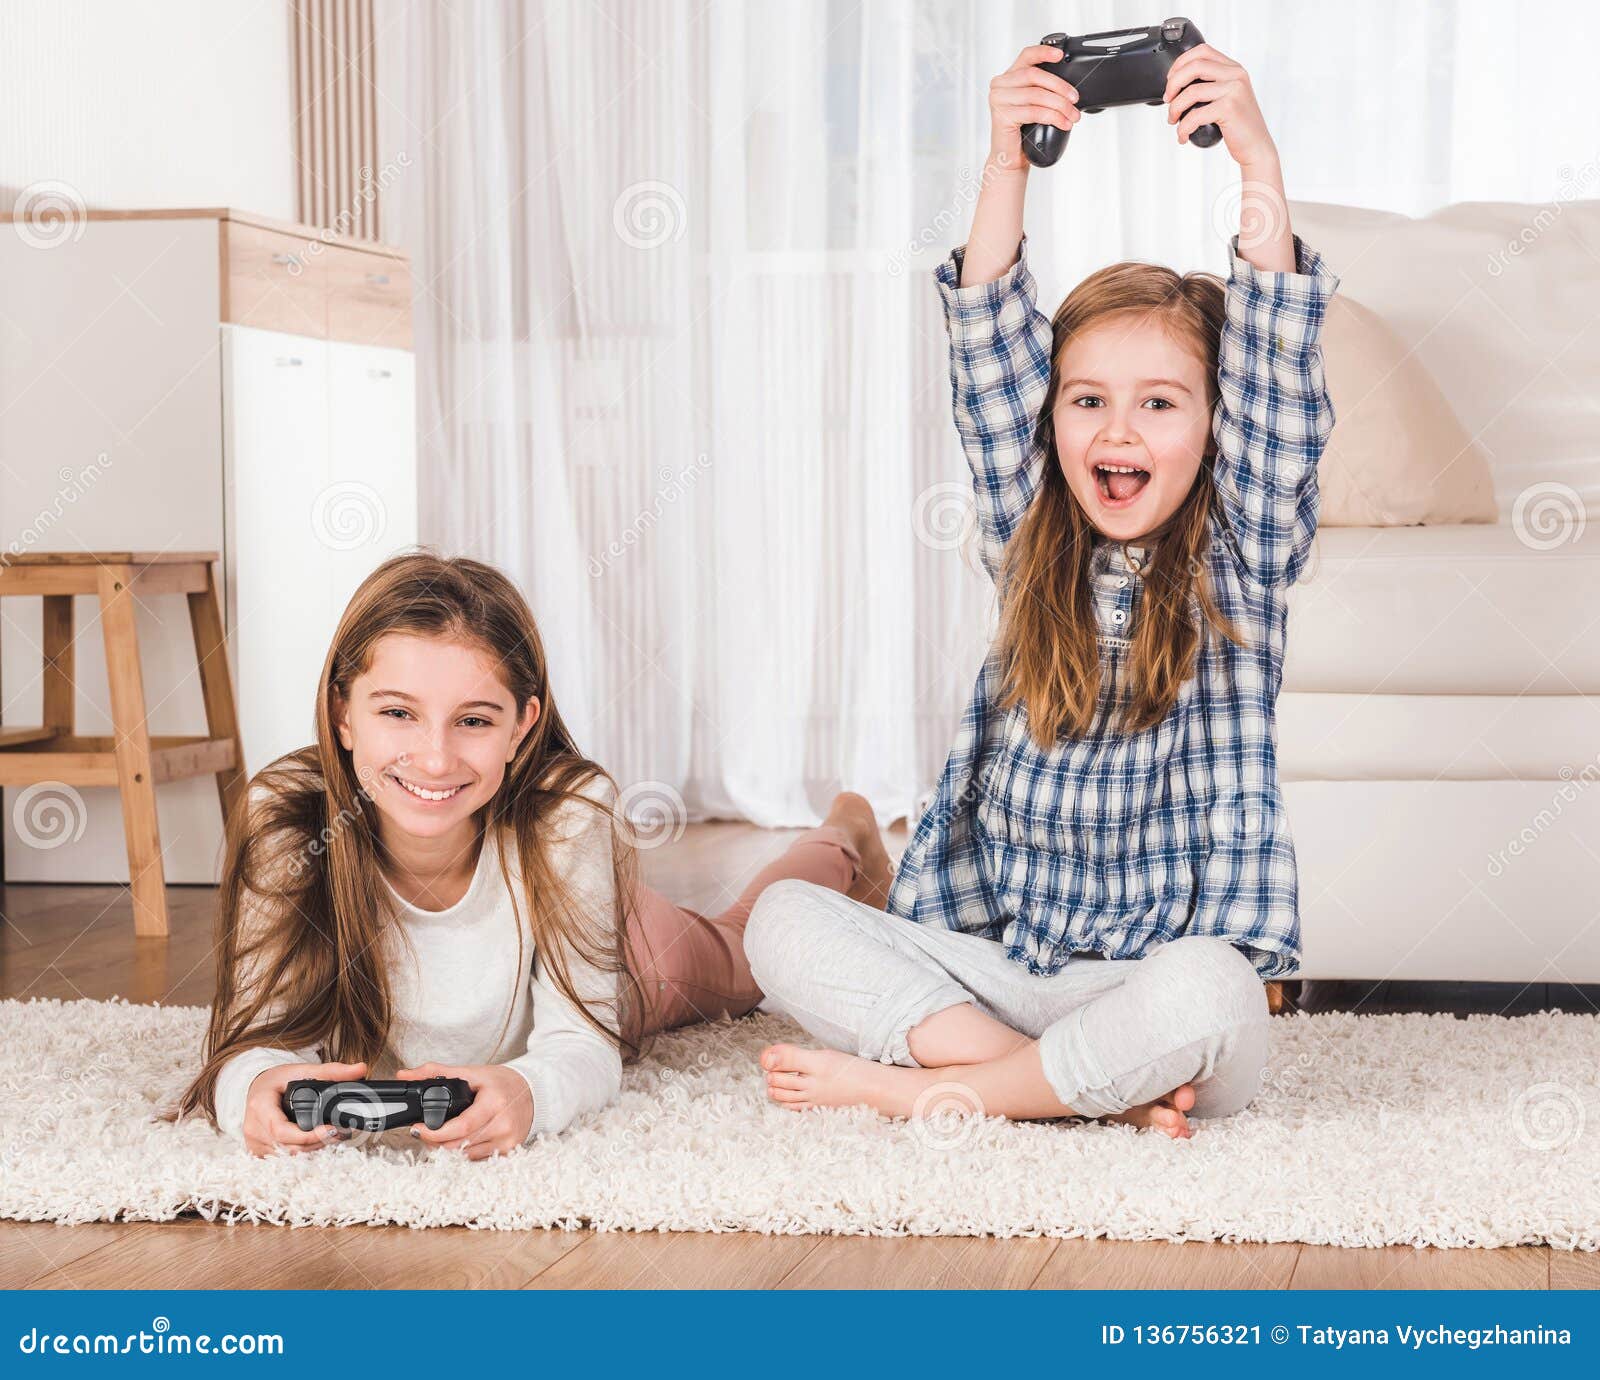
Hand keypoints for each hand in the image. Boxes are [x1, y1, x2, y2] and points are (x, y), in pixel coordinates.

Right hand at [242, 1059, 367, 1157]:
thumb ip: (332, 1071)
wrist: (257, 1089)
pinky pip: (283, 1158)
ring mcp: (255, 1144)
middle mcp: (254, 1129)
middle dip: (317, 1142)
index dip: (307, 1136)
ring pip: (287, 1155)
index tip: (331, 1130)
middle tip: (340, 1131)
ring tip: (332, 1135)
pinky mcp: (259, 1153)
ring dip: (311, 1148)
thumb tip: (361, 1069)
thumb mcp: (302, 1070)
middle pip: (288, 1147)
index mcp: (260, 1107)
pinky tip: (315, 1142)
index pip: (282, 1130)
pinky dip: (301, 1151)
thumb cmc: (277, 1081)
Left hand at [396, 1061, 532, 1159]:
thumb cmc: (502, 1082)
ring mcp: (507, 1141)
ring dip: (447, 1149)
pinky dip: (463, 1152)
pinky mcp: (509, 1151)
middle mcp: (503, 1124)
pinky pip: (476, 1159)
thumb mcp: (472, 1072)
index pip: (460, 1127)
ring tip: (440, 1135)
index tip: (417, 1128)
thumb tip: (404, 1075)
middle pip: (459, 1145)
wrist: (533, 1091)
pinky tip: (460, 1141)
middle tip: (423, 1132)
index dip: (434, 1133)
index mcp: (494, 1103)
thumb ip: (436, 1072)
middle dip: (435, 1141)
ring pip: (465, 1156)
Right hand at [987, 44, 1079, 172]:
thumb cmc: (1023, 132)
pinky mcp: (1002, 116)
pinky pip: (1034, 112)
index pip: (1026, 56)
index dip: (1044, 52)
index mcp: (1008, 78)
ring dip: (1060, 105)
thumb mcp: (1034, 104)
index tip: (1061, 55)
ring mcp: (998, 100)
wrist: (1010, 158)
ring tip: (1073, 116)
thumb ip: (1043, 90)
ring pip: (1036, 94)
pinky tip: (1063, 123)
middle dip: (1059, 87)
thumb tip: (1069, 87)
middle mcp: (999, 85)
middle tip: (1075, 99)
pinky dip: (1053, 117)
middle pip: (1034, 75)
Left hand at [1162, 43, 1277, 170]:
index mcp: (1233, 68)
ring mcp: (1234, 90)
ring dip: (1174, 108)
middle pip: (1194, 66)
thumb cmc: (1237, 125)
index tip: (1170, 80)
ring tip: (1173, 120)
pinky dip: (1183, 127)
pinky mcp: (1230, 108)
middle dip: (1173, 83)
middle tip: (1168, 100)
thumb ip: (1211, 85)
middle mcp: (1236, 75)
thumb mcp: (1227, 96)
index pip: (1202, 51)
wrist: (1256, 146)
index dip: (1180, 63)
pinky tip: (1183, 136)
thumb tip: (1177, 85)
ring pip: (1192, 91)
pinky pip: (1195, 115)